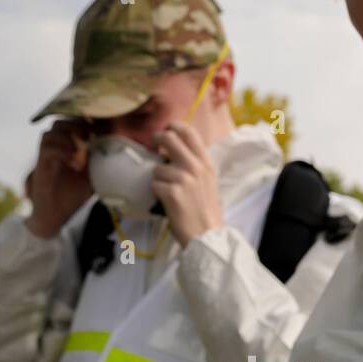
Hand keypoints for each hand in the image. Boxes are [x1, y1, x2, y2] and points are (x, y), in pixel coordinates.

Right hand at [24, 120, 92, 239]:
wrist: (55, 213)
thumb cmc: (72, 195)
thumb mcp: (93, 177)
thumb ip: (100, 163)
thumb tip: (118, 153)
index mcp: (67, 145)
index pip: (72, 121)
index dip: (84, 120)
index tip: (99, 129)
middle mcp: (55, 147)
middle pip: (60, 121)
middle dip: (76, 125)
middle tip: (89, 137)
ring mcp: (46, 154)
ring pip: (52, 132)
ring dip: (68, 138)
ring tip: (81, 152)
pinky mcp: (41, 165)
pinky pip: (47, 148)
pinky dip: (62, 151)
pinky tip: (74, 162)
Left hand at [152, 122, 222, 246]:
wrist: (206, 235)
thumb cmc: (206, 211)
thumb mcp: (208, 182)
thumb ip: (196, 165)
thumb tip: (174, 152)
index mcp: (206, 164)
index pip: (190, 133)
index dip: (175, 126)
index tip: (168, 128)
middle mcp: (196, 167)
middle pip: (169, 139)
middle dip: (157, 139)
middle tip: (154, 143)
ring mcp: (184, 179)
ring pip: (158, 167)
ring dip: (158, 179)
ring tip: (168, 191)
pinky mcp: (172, 193)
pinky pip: (154, 184)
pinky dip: (156, 193)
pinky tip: (165, 202)